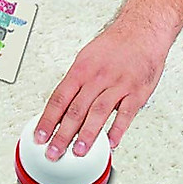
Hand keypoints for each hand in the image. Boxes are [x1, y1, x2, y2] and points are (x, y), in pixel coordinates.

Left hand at [33, 20, 166, 158]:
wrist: (142, 30)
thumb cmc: (114, 46)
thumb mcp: (88, 58)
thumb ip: (76, 84)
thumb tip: (60, 109)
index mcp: (82, 69)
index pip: (60, 98)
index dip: (48, 119)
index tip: (40, 137)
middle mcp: (98, 77)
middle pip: (76, 109)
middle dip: (63, 134)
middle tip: (54, 153)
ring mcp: (118, 84)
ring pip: (99, 112)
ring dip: (87, 134)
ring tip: (78, 152)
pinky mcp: (137, 91)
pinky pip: (126, 114)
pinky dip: (118, 129)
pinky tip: (111, 143)